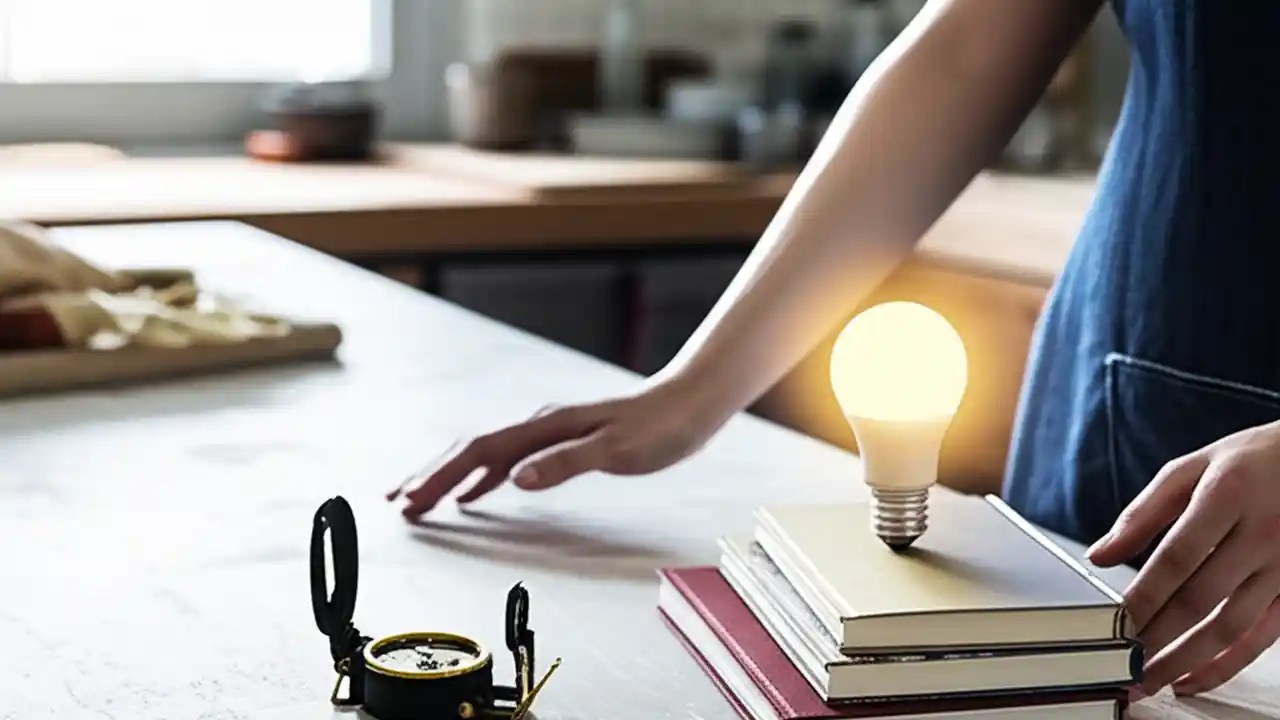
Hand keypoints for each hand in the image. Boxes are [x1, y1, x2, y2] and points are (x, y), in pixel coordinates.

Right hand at [391, 378, 726, 519]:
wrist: (690, 402)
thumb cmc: (659, 427)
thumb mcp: (615, 449)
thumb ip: (564, 463)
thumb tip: (514, 480)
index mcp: (544, 429)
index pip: (479, 452)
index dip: (442, 476)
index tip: (412, 500)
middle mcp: (539, 427)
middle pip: (470, 449)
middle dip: (431, 475)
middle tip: (398, 503)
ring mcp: (547, 433)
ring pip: (484, 454)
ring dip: (449, 476)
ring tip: (419, 500)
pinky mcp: (561, 441)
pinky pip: (506, 460)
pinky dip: (481, 477)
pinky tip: (476, 494)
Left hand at [1087, 421, 1279, 696]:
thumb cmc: (1252, 462)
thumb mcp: (1193, 467)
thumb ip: (1143, 513)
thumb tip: (1099, 555)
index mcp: (1228, 495)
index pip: (1179, 555)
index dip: (1146, 594)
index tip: (1116, 620)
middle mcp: (1262, 534)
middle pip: (1201, 598)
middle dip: (1157, 636)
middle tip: (1123, 662)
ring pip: (1231, 627)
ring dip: (1186, 660)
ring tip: (1149, 679)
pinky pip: (1262, 638)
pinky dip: (1226, 665)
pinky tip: (1192, 678)